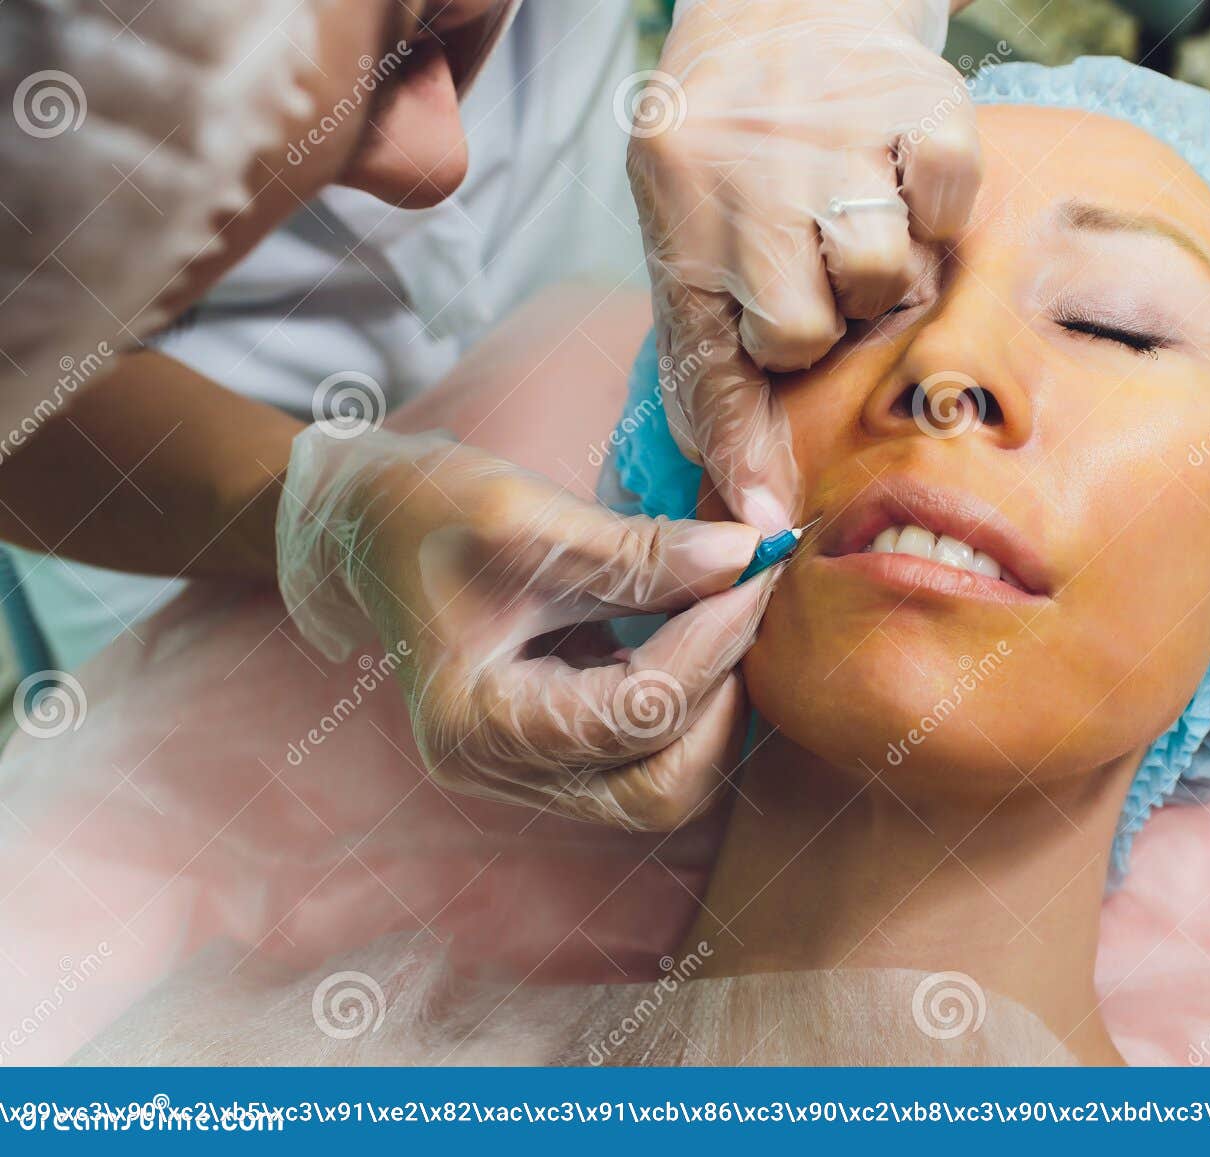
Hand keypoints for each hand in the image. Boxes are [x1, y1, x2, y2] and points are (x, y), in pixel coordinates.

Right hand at [276, 426, 771, 828]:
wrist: (361, 525)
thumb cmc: (420, 512)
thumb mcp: (524, 517)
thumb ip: (638, 550)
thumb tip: (747, 556)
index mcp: (475, 727)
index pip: (632, 715)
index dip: (709, 643)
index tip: (753, 570)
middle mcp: (500, 773)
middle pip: (657, 788)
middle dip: (722, 698)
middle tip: (749, 605)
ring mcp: (528, 772)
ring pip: (662, 786)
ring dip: (715, 710)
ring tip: (731, 617)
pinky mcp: (556, 750)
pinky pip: (648, 758)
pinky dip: (690, 705)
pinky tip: (704, 631)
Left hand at [626, 0, 980, 530]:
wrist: (785, 3)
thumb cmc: (733, 155)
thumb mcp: (692, 249)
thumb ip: (712, 374)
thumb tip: (758, 506)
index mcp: (677, 211)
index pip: (708, 363)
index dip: (743, 448)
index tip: (768, 523)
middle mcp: (744, 171)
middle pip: (805, 332)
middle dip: (818, 325)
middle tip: (815, 274)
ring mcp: (833, 133)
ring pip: (882, 279)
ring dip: (880, 273)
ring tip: (858, 225)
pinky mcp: (921, 103)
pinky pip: (947, 210)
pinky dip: (936, 210)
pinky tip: (901, 180)